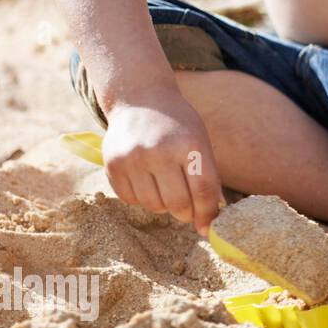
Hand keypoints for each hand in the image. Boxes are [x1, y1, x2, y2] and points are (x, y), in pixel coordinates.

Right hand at [101, 90, 225, 235]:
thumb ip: (208, 177)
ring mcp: (133, 158)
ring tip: (167, 191)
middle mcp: (159, 151)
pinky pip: (131, 200)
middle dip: (186, 214)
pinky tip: (148, 184)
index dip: (208, 214)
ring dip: (164, 206)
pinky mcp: (113, 164)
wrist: (140, 100)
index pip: (203, 191)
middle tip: (188, 212)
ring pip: (154, 205)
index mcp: (189, 145)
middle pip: (178, 203)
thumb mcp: (200, 142)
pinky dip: (143, 199)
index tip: (208, 227)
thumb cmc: (178, 125)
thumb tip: (214, 214)